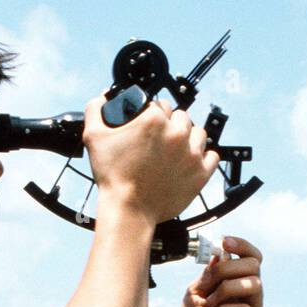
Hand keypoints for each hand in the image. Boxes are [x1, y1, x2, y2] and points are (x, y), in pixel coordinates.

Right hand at [82, 92, 219, 225]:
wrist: (128, 210)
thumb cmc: (113, 177)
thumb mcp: (94, 137)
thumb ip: (95, 110)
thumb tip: (102, 96)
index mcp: (154, 119)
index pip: (159, 104)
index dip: (151, 114)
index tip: (147, 128)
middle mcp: (177, 133)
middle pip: (181, 117)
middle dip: (170, 125)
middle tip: (158, 142)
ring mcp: (192, 154)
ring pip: (198, 133)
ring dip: (188, 138)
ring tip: (174, 151)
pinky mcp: (201, 173)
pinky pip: (212, 156)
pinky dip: (203, 157)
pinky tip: (189, 161)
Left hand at [172, 234, 263, 306]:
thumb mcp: (195, 293)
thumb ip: (208, 274)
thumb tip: (221, 254)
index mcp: (241, 284)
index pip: (253, 257)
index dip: (242, 245)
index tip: (223, 241)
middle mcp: (253, 297)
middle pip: (254, 266)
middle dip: (227, 268)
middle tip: (208, 284)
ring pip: (253, 284)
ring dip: (226, 289)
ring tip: (209, 303)